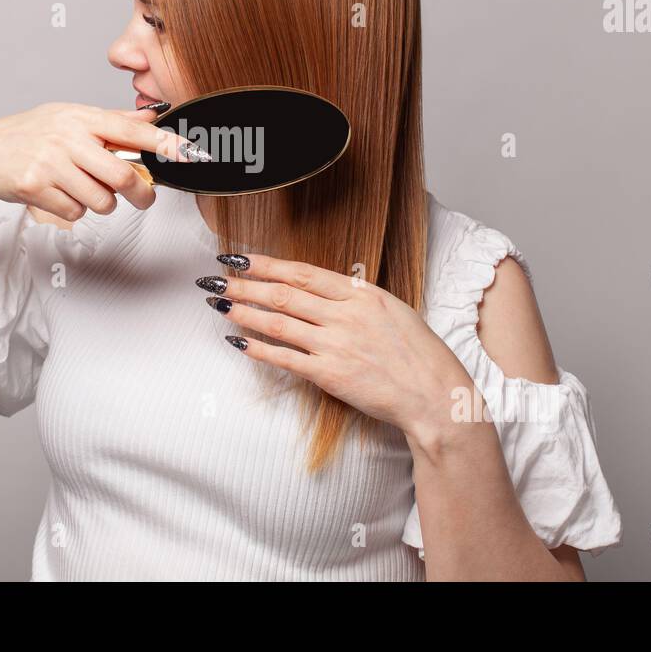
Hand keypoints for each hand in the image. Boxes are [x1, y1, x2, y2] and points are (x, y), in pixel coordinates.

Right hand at [0, 103, 192, 220]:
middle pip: (122, 174)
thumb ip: (110, 122)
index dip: (163, 142)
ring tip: (82, 189)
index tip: (189, 152)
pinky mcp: (35, 187)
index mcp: (79, 117)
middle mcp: (66, 137)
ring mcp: (50, 163)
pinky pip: (75, 211)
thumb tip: (152, 118)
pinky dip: (74, 209)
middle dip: (140, 193)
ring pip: (101, 199)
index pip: (131, 129)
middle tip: (143, 197)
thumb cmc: (28, 136)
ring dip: (100, 203)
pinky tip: (58, 194)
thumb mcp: (67, 117)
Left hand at [200, 252, 482, 451]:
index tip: (238, 256)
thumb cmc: (417, 354)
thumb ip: (354, 299)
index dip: (265, 263)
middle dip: (244, 284)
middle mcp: (346, 315)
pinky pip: (285, 358)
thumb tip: (317, 290)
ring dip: (244, 311)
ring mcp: (337, 345)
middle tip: (215, 278)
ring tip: (219, 304)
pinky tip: (237, 341)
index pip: (302, 271)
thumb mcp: (391, 310)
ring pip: (278, 322)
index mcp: (362, 294)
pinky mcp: (331, 376)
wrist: (435, 395)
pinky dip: (258, 348)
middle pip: (283, 293)